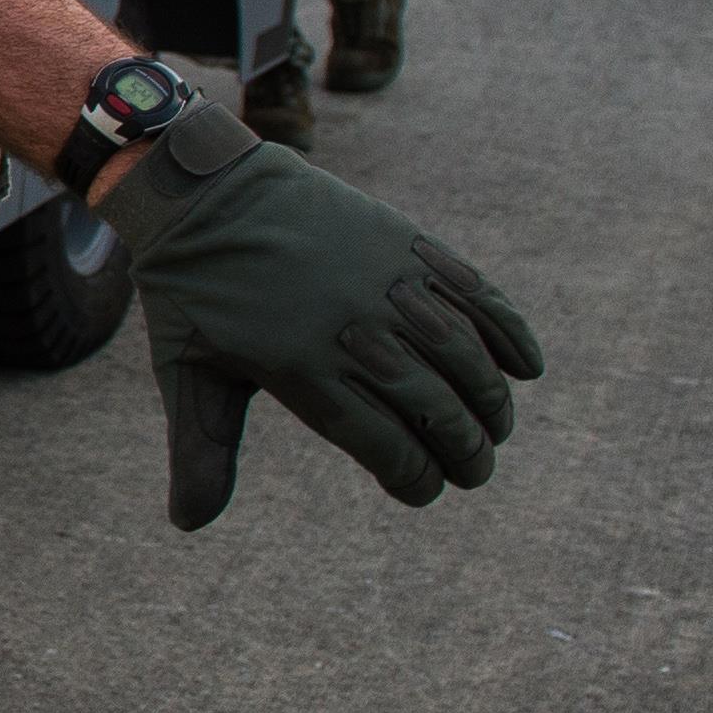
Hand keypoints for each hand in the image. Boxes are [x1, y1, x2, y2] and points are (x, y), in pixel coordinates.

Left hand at [94, 108, 542, 526]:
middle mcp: (352, 329)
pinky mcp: (405, 242)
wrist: (201, 186)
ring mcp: (384, 282)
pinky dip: (509, 330)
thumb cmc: (191, 289)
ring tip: (496, 429)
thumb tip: (187, 526)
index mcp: (301, 369)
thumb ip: (202, 451)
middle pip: (435, 407)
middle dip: (465, 450)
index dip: (415, 477)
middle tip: (476, 471)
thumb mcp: (185, 372)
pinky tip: (527, 367)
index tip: (426, 490)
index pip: (384, 444)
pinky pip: (475, 292)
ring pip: (464, 355)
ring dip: (492, 400)